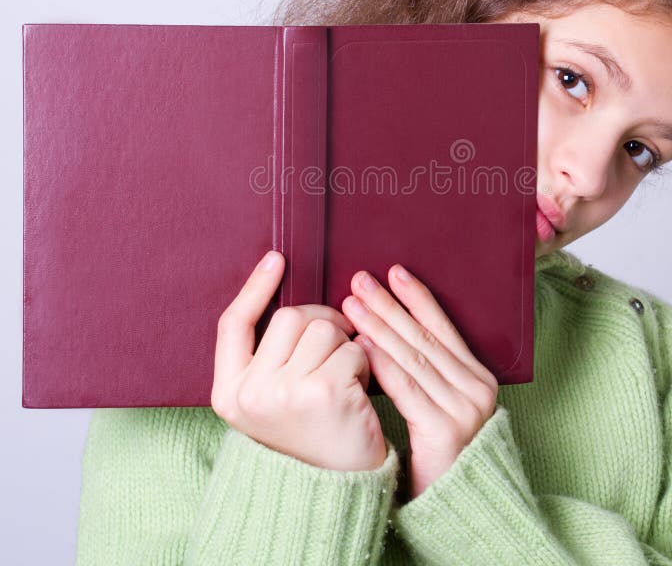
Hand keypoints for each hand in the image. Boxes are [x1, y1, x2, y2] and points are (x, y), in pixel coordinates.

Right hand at [211, 250, 387, 471]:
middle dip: (322, 323)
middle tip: (338, 346)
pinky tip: (360, 390)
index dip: (255, 288)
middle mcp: (250, 392)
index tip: (277, 259)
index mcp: (228, 393)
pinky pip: (352, 349)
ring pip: (324, 328)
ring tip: (346, 376)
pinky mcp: (323, 392)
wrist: (335, 491)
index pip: (233, 324)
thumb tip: (293, 298)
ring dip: (345, 344)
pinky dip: (364, 363)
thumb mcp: (270, 401)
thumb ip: (269, 357)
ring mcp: (283, 392)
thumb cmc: (308, 436)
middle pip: (290, 317)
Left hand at [342, 265, 498, 499]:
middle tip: (360, 279)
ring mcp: (464, 408)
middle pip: (424, 337)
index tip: (393, 272)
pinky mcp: (446, 429)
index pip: (442, 328)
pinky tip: (362, 344)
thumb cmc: (441, 456)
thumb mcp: (439, 406)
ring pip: (413, 357)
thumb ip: (424, 373)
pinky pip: (408, 388)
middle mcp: (476, 388)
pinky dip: (383, 363)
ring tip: (352, 303)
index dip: (416, 298)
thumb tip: (386, 331)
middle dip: (389, 305)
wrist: (459, 508)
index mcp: (477, 377)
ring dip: (380, 326)